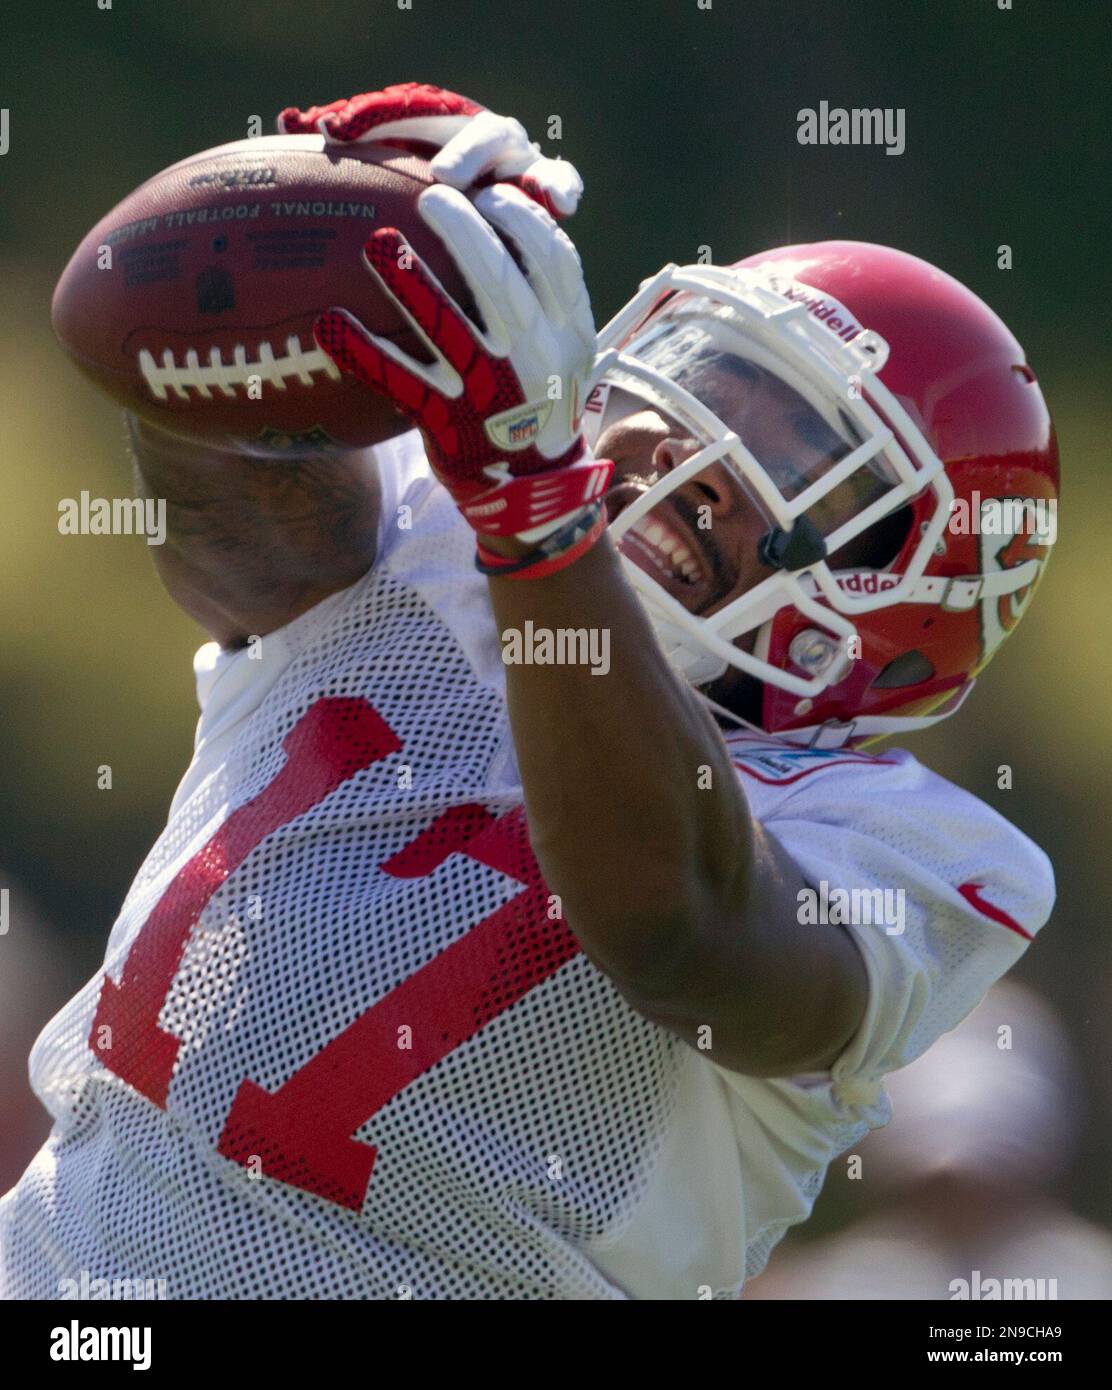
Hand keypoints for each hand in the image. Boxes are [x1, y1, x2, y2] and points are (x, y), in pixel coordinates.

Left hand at [278, 81, 582, 218]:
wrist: (492, 235)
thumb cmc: (428, 207)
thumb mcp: (388, 181)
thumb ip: (348, 153)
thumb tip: (281, 122)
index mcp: (438, 131)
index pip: (409, 112)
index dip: (379, 119)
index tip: (341, 132)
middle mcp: (481, 141)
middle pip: (477, 129)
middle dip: (463, 150)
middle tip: (442, 181)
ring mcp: (521, 162)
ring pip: (520, 150)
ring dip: (511, 170)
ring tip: (494, 197)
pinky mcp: (550, 187)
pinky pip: (562, 180)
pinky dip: (563, 186)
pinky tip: (561, 205)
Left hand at [314, 182, 609, 540]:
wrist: (533, 487)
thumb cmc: (540, 399)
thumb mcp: (565, 350)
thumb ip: (549, 296)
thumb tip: (514, 214)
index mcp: (568, 334)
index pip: (555, 262)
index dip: (524, 221)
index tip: (492, 195)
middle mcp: (533, 360)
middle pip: (502, 284)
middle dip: (467, 233)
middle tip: (431, 197)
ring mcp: (490, 393)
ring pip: (452, 331)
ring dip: (415, 286)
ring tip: (378, 243)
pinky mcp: (450, 423)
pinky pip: (402, 383)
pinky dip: (364, 355)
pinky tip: (328, 324)